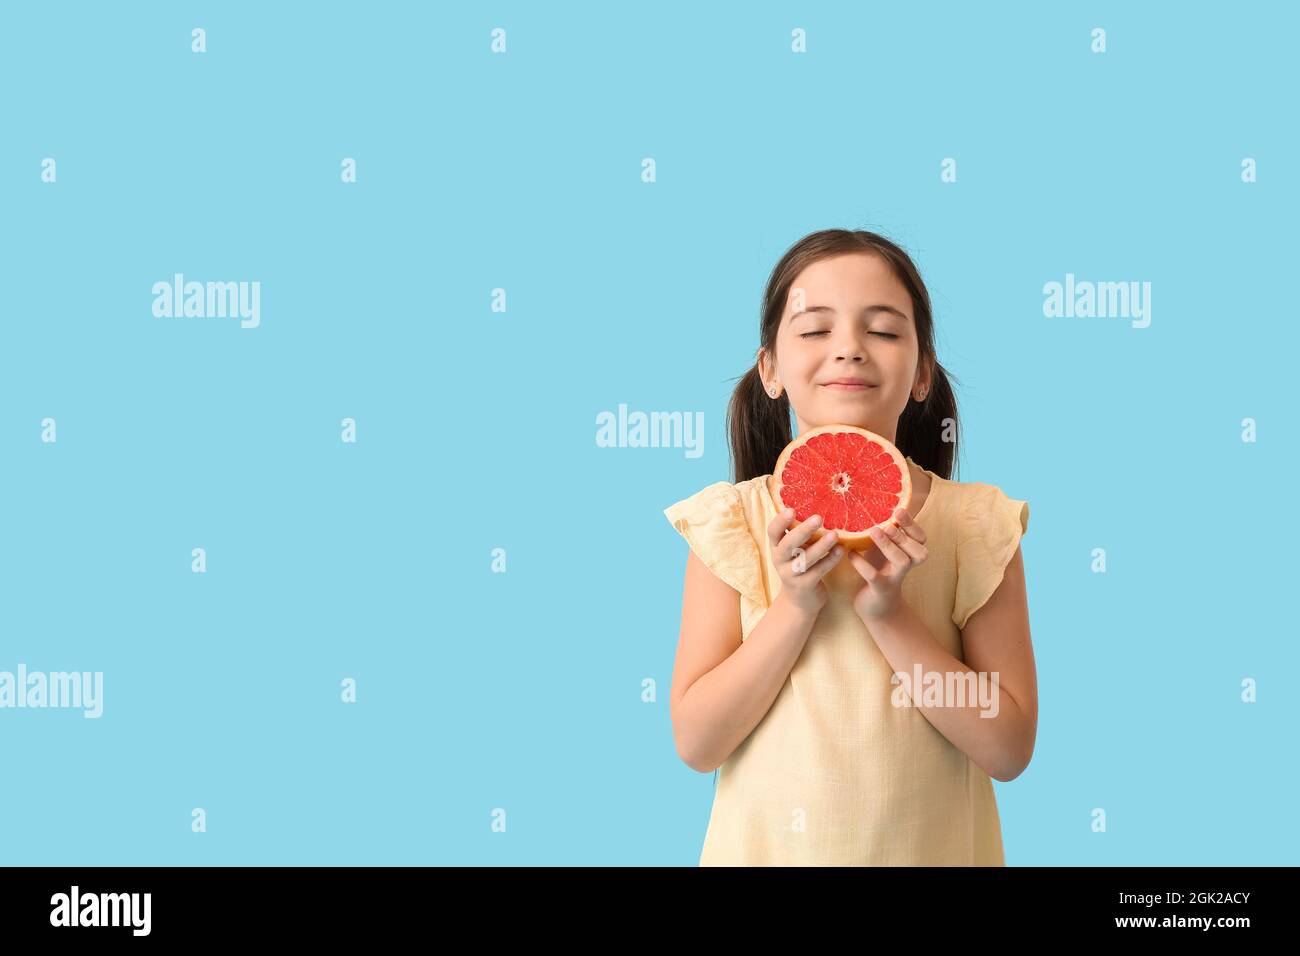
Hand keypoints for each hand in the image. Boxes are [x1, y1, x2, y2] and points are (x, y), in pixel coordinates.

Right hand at [767, 507, 845, 613]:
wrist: (799, 601)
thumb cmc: (799, 566)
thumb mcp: (794, 551)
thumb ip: (798, 534)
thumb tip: (815, 505)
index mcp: (776, 548)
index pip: (772, 532)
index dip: (779, 521)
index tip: (791, 509)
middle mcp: (780, 560)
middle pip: (788, 544)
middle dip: (802, 531)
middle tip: (818, 518)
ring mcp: (791, 574)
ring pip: (805, 559)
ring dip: (821, 546)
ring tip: (835, 535)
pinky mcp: (805, 586)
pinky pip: (818, 571)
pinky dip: (831, 560)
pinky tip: (841, 550)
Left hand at [845, 506, 928, 622]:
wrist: (876, 606)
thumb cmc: (880, 569)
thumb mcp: (885, 548)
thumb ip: (887, 531)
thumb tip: (876, 501)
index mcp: (909, 553)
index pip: (920, 537)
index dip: (912, 524)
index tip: (898, 511)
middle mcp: (906, 565)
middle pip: (918, 550)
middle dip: (903, 536)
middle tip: (886, 524)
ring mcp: (895, 578)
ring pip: (902, 561)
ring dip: (889, 546)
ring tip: (873, 532)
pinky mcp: (880, 589)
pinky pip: (874, 576)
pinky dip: (862, 564)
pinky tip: (851, 554)